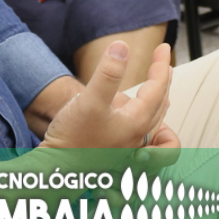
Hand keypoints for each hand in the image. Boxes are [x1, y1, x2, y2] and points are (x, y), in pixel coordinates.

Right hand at [42, 42, 179, 150]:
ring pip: (153, 119)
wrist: (55, 172)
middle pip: (160, 103)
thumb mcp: (89, 100)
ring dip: (158, 98)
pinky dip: (145, 116)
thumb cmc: (72, 139)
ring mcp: (127, 145)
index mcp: (136, 122)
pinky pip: (141, 130)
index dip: (161, 64)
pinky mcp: (115, 149)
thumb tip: (122, 47)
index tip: (162, 46)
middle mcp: (136, 136)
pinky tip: (132, 109)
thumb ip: (108, 73)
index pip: (157, 87)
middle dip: (163, 79)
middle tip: (163, 60)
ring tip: (157, 84)